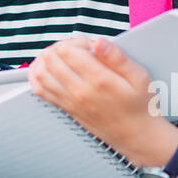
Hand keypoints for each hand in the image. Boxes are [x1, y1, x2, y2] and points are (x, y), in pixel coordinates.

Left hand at [28, 37, 177, 168]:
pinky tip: (46, 68)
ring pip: (40, 73)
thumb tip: (99, 42)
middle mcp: (80, 92)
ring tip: (60, 55)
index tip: (88, 45)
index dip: (76, 41)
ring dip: (45, 58)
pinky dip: (37, 75)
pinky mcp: (65, 108)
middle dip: (60, 47)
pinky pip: (40, 90)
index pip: (68, 51)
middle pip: (51, 59)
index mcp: (99, 81)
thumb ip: (118, 57)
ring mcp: (70, 101)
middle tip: (75, 48)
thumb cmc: (140, 106)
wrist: (136, 135)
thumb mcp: (140, 77)